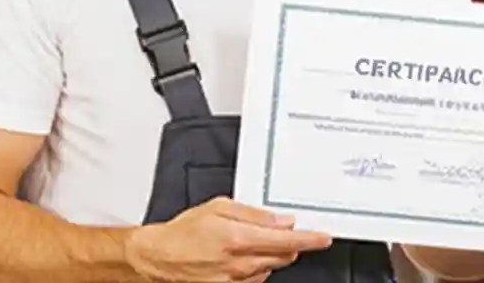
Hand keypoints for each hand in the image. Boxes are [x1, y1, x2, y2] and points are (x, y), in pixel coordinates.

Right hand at [123, 196, 332, 281]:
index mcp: (238, 238)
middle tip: (279, 232)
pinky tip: (240, 257)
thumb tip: (280, 220)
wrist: (160, 258)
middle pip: (284, 256)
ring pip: (272, 268)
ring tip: (246, 242)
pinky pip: (257, 279)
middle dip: (288, 244)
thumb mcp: (217, 208)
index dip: (310, 239)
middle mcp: (241, 263)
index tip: (323, 238)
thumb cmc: (183, 233)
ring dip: (270, 255)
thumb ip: (252, 214)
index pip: (287, 241)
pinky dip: (256, 267)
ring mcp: (237, 281)